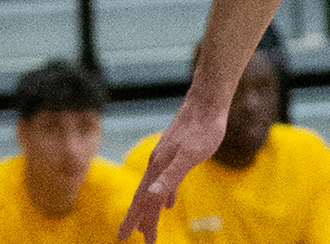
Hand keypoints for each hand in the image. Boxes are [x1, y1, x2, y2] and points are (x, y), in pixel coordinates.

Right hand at [117, 105, 226, 243]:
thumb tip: (155, 198)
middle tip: (145, 243)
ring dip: (151, 209)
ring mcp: (165, 157)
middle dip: (142, 221)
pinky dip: (165, 194)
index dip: (133, 220)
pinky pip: (166, 181)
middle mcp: (157, 163)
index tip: (121, 239)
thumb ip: (172, 177)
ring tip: (148, 226)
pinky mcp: (176, 152)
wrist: (208, 101)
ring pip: (154, 190)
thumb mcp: (190, 155)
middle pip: (146, 198)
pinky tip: (170, 201)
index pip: (142, 201)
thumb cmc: (203, 128)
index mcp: (158, 167)